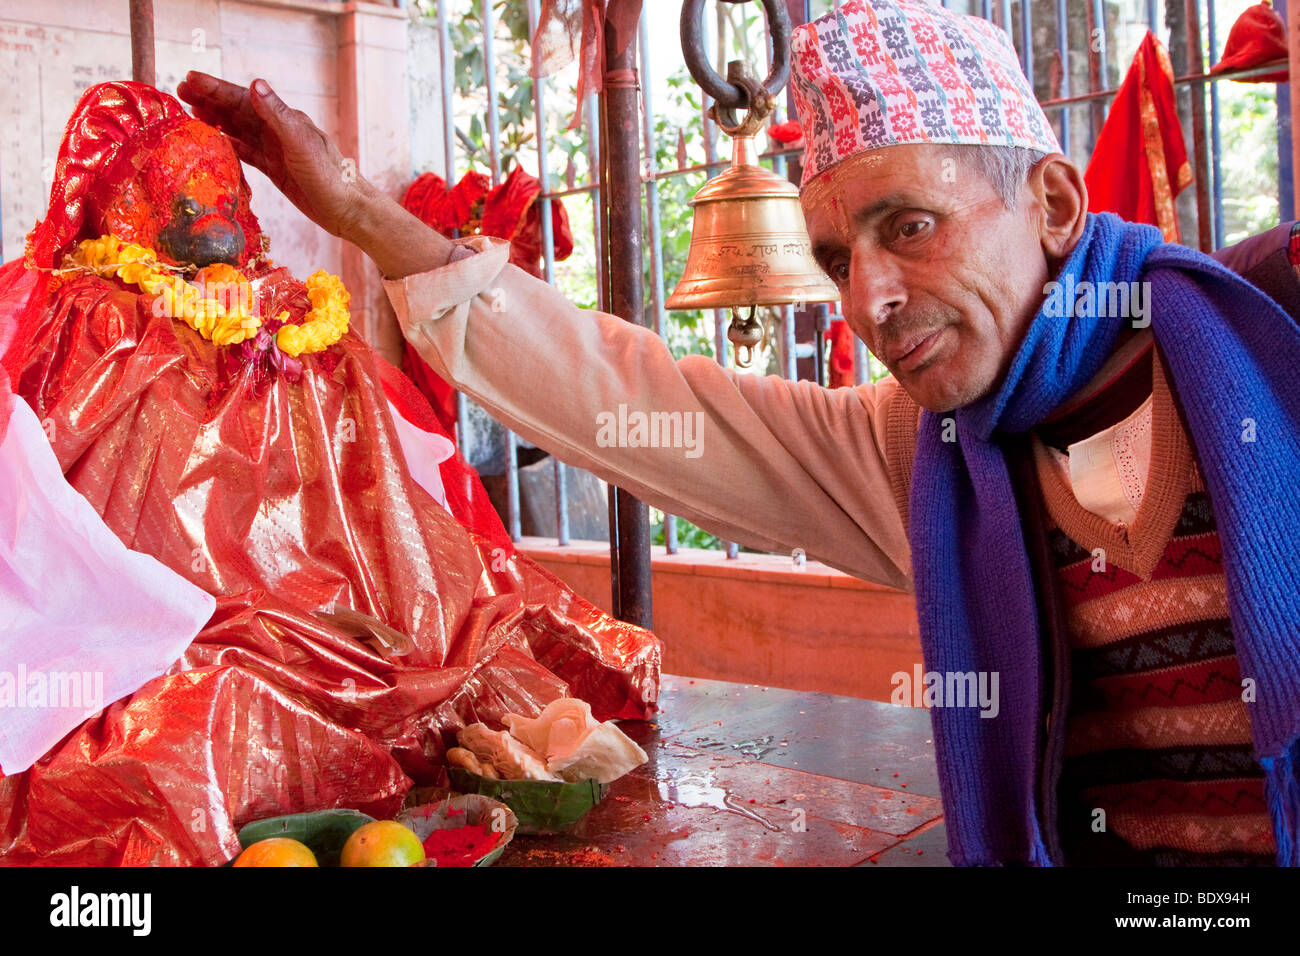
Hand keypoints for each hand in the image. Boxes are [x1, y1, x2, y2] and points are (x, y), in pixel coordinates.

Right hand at [177, 71, 374, 239]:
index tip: (190, 79)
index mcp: (285, 119)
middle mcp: (280, 130)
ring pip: (240, 130)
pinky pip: (248, 153)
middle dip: (210, 99)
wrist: (348, 210)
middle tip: (180, 91)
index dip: (216, 88)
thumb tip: (254, 84)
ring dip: (216, 119)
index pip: (244, 98)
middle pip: (238, 110)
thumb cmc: (330, 177)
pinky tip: (216, 141)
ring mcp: (277, 150)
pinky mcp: (277, 170)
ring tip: (191, 112)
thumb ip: (277, 115)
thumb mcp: (301, 144)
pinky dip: (230, 144)